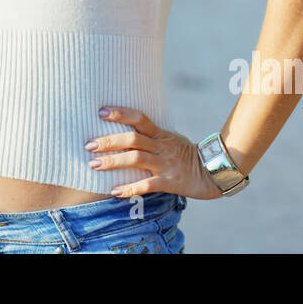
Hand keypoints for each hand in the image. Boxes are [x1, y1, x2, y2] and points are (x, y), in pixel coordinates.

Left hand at [86, 105, 226, 200]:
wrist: (214, 173)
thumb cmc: (188, 156)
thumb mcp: (171, 139)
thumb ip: (151, 136)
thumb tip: (125, 133)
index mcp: (161, 134)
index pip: (139, 118)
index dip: (120, 113)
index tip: (101, 112)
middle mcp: (161, 146)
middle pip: (132, 139)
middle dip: (109, 141)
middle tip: (89, 145)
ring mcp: (165, 164)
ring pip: (136, 159)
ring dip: (113, 161)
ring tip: (94, 165)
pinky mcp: (169, 182)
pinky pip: (146, 185)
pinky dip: (129, 188)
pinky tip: (114, 191)